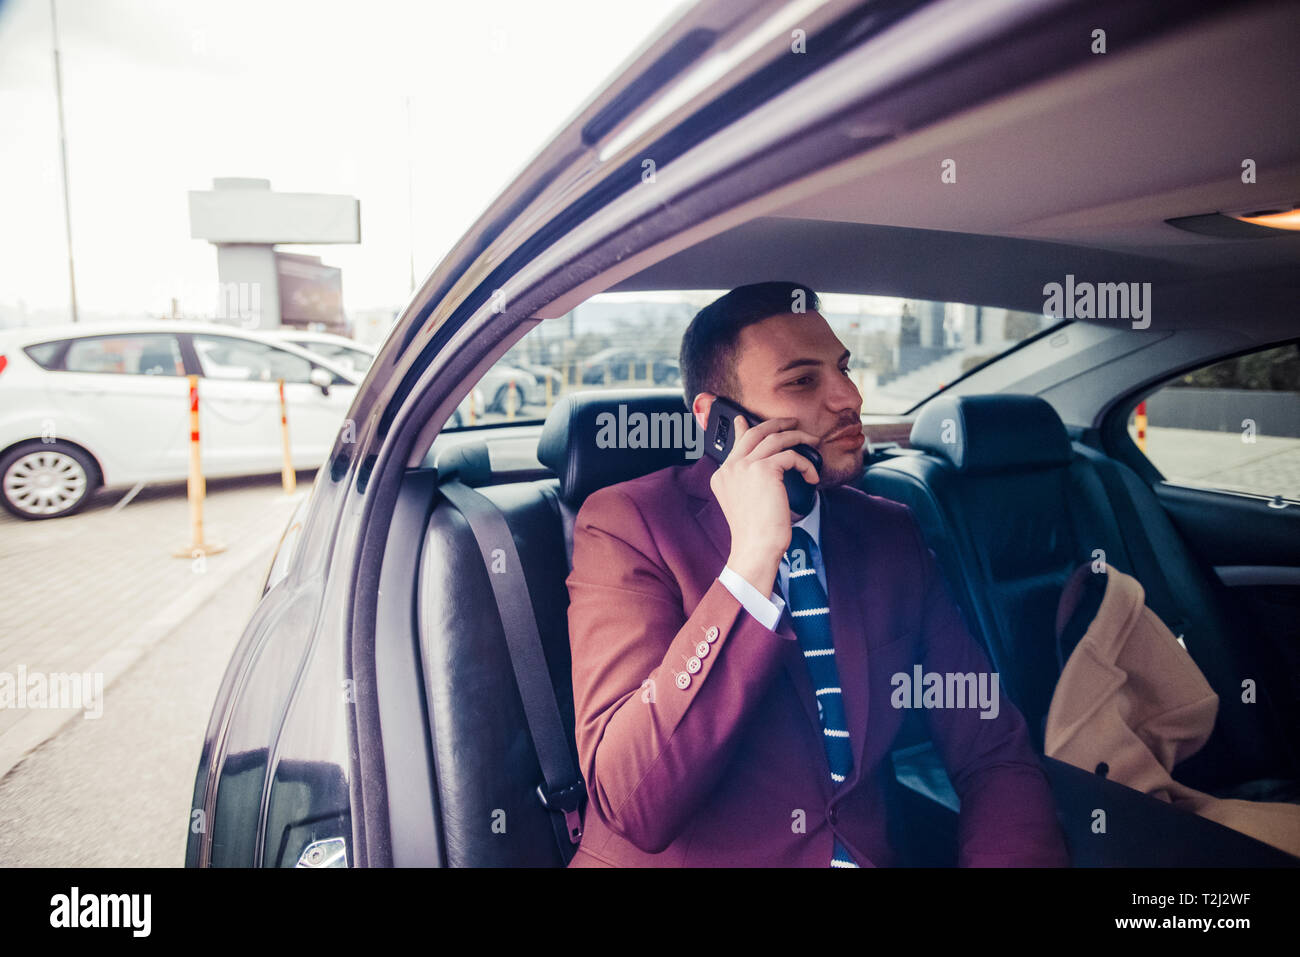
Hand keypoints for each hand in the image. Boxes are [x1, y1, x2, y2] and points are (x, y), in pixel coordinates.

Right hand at [709, 414, 820, 592]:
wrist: (756, 547)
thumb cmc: (755, 533)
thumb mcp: (746, 502)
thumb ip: (749, 480)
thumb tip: (767, 465)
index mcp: (722, 475)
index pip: (735, 444)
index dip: (743, 429)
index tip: (744, 419)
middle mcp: (730, 467)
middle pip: (754, 433)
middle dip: (776, 424)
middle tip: (792, 422)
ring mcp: (744, 466)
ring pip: (775, 439)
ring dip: (798, 437)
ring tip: (812, 441)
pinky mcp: (764, 469)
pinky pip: (791, 456)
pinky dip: (806, 465)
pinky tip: (812, 477)